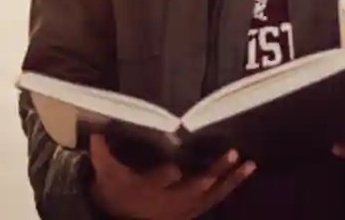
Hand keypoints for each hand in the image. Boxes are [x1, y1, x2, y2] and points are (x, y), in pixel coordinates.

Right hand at [87, 134, 255, 219]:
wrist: (123, 217)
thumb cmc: (115, 189)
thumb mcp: (105, 173)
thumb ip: (102, 154)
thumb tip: (95, 134)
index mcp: (145, 193)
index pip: (156, 185)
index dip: (165, 179)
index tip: (175, 170)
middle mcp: (168, 204)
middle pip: (193, 191)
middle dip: (212, 175)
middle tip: (230, 156)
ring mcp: (183, 210)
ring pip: (210, 196)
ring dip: (231, 180)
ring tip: (249, 164)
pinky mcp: (192, 210)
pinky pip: (215, 199)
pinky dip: (230, 186)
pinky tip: (245, 171)